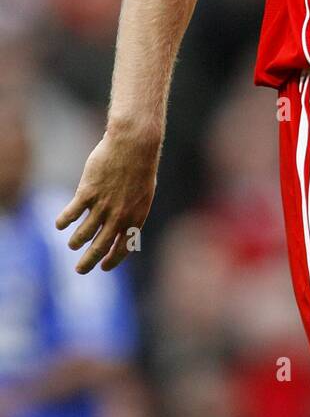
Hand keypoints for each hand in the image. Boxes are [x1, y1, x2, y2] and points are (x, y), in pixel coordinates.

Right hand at [55, 127, 159, 273]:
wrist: (133, 145)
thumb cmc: (140, 166)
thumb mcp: (143, 193)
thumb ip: (131, 212)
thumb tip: (122, 227)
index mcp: (135, 217)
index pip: (122, 248)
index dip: (112, 260)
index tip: (103, 267)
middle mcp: (118, 216)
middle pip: (100, 247)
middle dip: (88, 262)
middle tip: (79, 270)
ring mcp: (102, 205)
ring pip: (83, 234)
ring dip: (75, 242)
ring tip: (72, 244)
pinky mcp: (87, 193)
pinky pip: (71, 214)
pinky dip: (64, 221)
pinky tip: (60, 224)